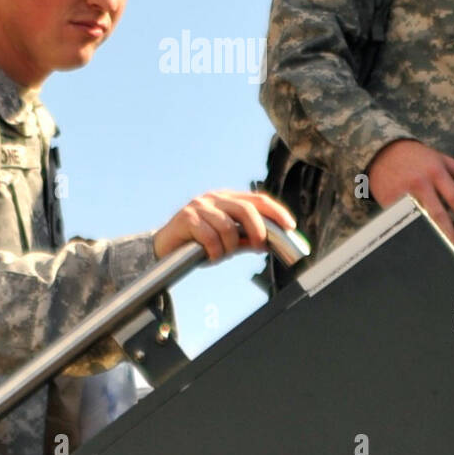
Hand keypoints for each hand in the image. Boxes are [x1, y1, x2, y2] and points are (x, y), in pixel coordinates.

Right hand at [153, 189, 297, 260]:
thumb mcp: (226, 241)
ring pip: (228, 226)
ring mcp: (200, 205)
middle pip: (246, 209)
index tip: (290, 226)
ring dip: (229, 247)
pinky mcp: (187, 217)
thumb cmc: (196, 244)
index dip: (277, 211)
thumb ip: (246, 239)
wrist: (163, 250)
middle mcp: (214, 198)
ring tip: (220, 255)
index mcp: (227, 199)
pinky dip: (214, 251)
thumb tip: (269, 243)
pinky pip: (210, 236)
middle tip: (258, 246)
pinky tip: (208, 256)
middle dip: (258, 230)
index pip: (258, 200)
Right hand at [367, 139, 453, 251]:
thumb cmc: (417, 157)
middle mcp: (420, 182)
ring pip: (418, 219)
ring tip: (438, 252)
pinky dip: (409, 232)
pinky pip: (401, 220)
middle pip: (436, 212)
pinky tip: (417, 245)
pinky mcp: (389, 200)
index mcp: (436, 172)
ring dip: (429, 236)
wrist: (383, 151)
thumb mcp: (442, 160)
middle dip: (448, 233)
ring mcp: (403, 192)